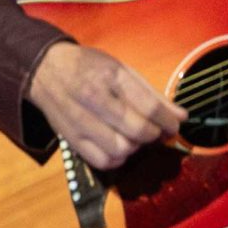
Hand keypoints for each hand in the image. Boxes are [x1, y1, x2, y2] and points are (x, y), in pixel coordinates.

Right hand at [27, 41, 184, 169]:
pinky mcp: (71, 139)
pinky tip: (119, 146)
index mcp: (111, 76)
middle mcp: (94, 99)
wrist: (46, 70)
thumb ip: (152, 94)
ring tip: (134, 137)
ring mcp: (80, 121)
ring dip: (135, 147)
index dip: (168, 121)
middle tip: (155, 131)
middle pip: (137, 130)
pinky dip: (117, 158)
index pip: (148, 106)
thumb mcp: (122, 69)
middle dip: (154, 134)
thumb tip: (181, 116)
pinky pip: (103, 161)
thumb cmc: (89, 67)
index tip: (175, 126)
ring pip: (121, 149)